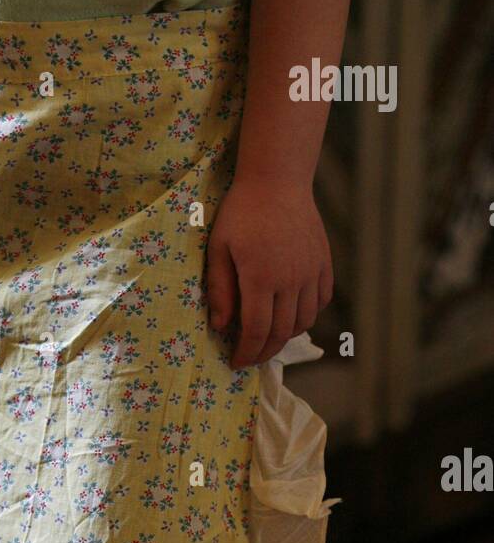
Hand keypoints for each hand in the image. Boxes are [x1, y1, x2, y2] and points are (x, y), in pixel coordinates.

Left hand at [207, 177, 333, 368]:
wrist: (278, 180)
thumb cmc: (241, 212)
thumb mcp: (219, 249)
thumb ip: (220, 290)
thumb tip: (222, 327)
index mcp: (261, 278)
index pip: (257, 331)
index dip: (247, 352)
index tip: (236, 362)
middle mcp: (291, 280)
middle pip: (281, 333)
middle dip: (264, 352)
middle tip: (250, 358)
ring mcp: (311, 272)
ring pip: (304, 321)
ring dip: (285, 337)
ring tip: (268, 339)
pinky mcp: (324, 263)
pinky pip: (320, 301)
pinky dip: (307, 315)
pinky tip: (291, 315)